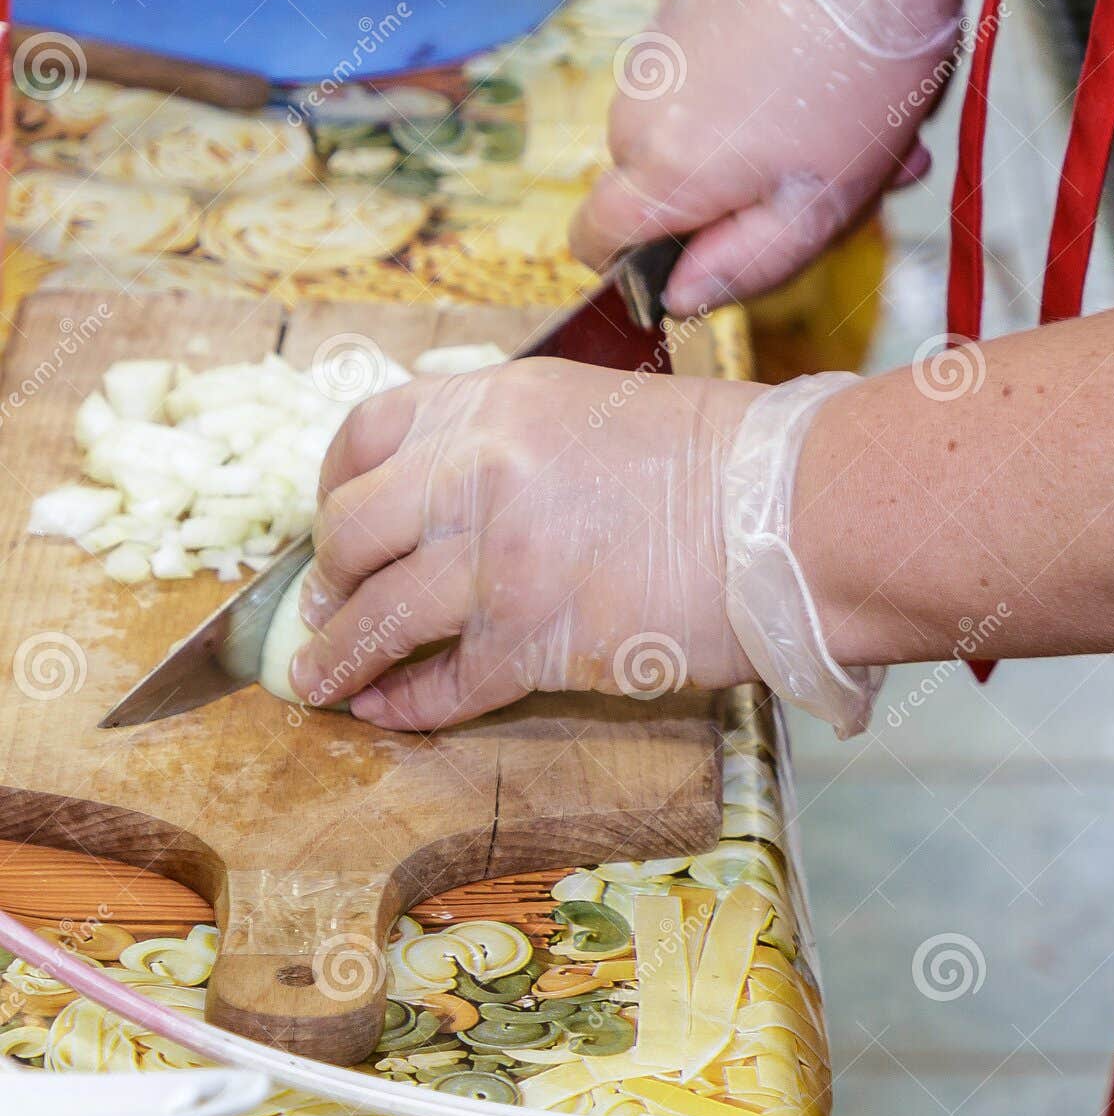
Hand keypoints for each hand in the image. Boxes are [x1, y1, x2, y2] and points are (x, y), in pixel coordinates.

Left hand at [289, 361, 762, 729]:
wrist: (794, 515)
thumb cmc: (729, 462)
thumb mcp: (602, 411)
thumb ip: (521, 444)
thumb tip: (469, 497)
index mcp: (496, 402)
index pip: (365, 432)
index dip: (334, 484)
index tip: (336, 520)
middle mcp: (477, 472)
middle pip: (352, 531)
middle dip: (328, 579)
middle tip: (329, 607)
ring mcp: (498, 559)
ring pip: (379, 617)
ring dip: (338, 658)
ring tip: (317, 684)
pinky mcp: (532, 640)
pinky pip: (444, 683)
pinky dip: (408, 705)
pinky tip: (391, 713)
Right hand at [570, 0, 956, 316]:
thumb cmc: (854, 76)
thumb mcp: (819, 204)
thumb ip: (744, 266)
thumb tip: (680, 300)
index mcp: (663, 172)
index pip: (595, 241)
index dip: (637, 265)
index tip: (699, 257)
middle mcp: (637, 112)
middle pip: (654, 191)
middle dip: (727, 203)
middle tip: (826, 183)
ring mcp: (655, 55)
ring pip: (687, 137)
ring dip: (755, 148)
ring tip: (841, 125)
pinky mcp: (682, 11)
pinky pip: (705, 83)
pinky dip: (756, 95)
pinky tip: (822, 74)